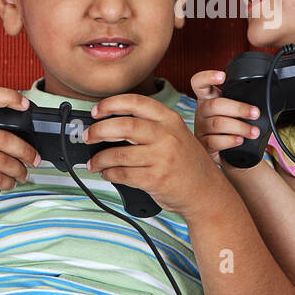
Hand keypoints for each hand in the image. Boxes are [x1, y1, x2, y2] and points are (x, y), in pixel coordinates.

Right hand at [0, 86, 40, 213]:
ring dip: (18, 170)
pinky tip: (9, 182)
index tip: (25, 104)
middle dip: (26, 150)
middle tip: (35, 157)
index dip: (8, 96)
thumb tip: (14, 133)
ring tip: (23, 173)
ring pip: (2, 161)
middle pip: (3, 138)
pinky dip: (7, 182)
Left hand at [84, 92, 228, 217]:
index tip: (96, 111)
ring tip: (94, 162)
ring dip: (99, 159)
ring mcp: (162, 157)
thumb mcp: (176, 135)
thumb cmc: (187, 163)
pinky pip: (123, 174)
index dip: (111, 104)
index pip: (136, 102)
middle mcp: (167, 135)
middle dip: (98, 131)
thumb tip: (110, 124)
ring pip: (118, 154)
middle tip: (88, 136)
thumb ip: (151, 126)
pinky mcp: (156, 179)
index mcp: (170, 119)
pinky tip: (108, 173)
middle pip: (123, 126)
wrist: (207, 191)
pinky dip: (109, 174)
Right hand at [190, 69, 263, 168]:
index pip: (199, 82)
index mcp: (208, 98)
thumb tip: (271, 97)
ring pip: (217, 124)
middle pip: (215, 105)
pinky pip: (215, 142)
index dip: (208, 77)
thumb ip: (243, 100)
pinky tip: (240, 140)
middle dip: (239, 108)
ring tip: (254, 132)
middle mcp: (202, 111)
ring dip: (240, 127)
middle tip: (256, 113)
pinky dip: (230, 141)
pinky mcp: (204, 145)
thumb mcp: (234, 109)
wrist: (229, 152)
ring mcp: (201, 128)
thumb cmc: (233, 125)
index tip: (222, 76)